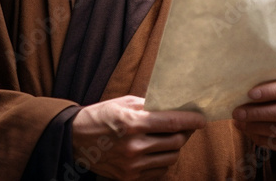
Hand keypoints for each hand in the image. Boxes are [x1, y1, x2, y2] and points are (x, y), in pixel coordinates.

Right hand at [71, 95, 205, 180]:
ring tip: (172, 138)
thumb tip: (176, 106)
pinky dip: (164, 161)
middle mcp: (133, 147)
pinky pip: (158, 171)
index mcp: (132, 124)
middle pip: (175, 142)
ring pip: (170, 158)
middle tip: (187, 126)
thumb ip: (150, 105)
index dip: (191, 121)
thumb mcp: (124, 103)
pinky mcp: (128, 178)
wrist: (73, 140)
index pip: (172, 123)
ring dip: (175, 148)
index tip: (202, 119)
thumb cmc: (101, 116)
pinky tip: (159, 151)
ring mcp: (131, 166)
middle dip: (185, 133)